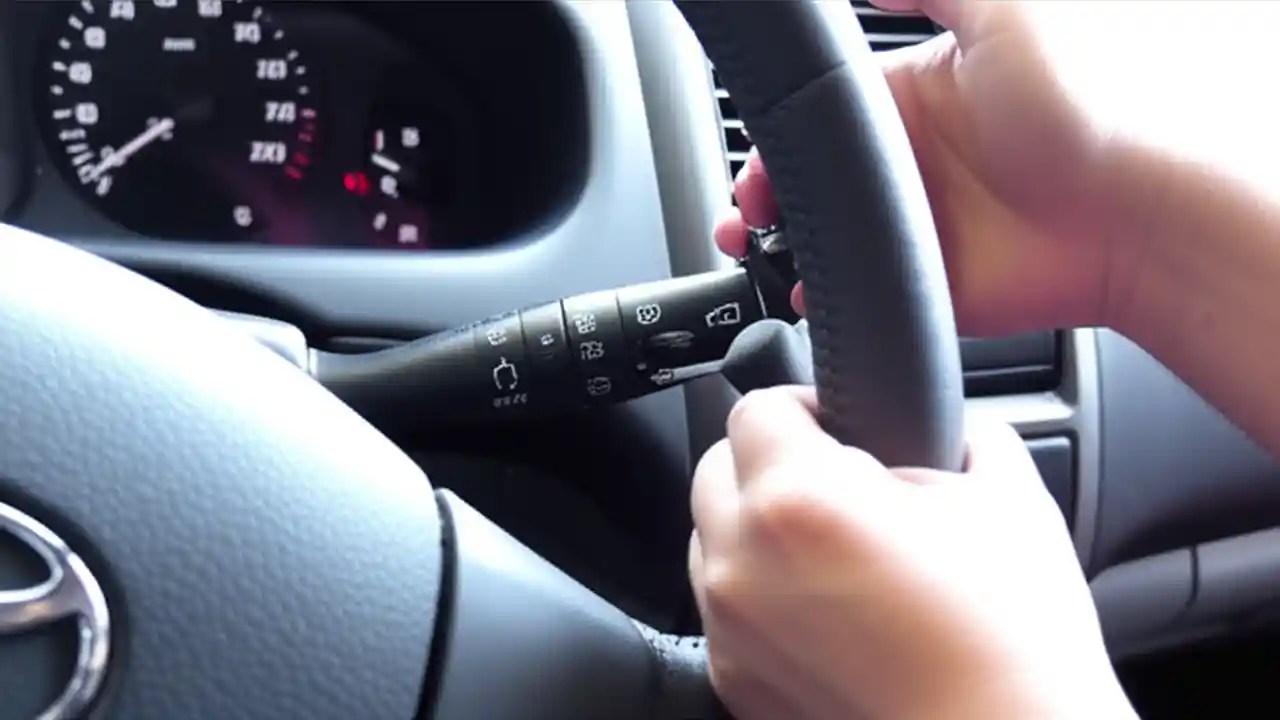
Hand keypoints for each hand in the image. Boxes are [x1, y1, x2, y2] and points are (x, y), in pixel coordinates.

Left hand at [689, 387, 1134, 719]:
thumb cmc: (1011, 642)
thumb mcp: (1006, 501)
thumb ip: (958, 434)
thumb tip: (942, 423)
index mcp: (800, 502)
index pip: (757, 408)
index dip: (805, 405)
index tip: (837, 423)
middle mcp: (743, 564)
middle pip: (718, 468)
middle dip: (772, 463)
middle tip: (840, 486)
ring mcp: (731, 628)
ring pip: (711, 538)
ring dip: (757, 529)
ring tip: (837, 554)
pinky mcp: (733, 679)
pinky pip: (725, 606)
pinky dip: (760, 593)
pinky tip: (831, 610)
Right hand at [716, 0, 1277, 336]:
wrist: (1140, 215)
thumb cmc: (1088, 102)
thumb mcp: (1005, 10)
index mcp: (923, 92)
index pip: (826, 109)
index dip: (781, 130)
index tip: (754, 150)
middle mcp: (920, 160)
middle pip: (816, 176)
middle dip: (767, 190)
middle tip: (745, 207)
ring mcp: (925, 224)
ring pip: (828, 233)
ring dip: (783, 241)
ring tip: (753, 244)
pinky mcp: (935, 281)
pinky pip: (863, 288)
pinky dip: (823, 291)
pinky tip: (802, 285)